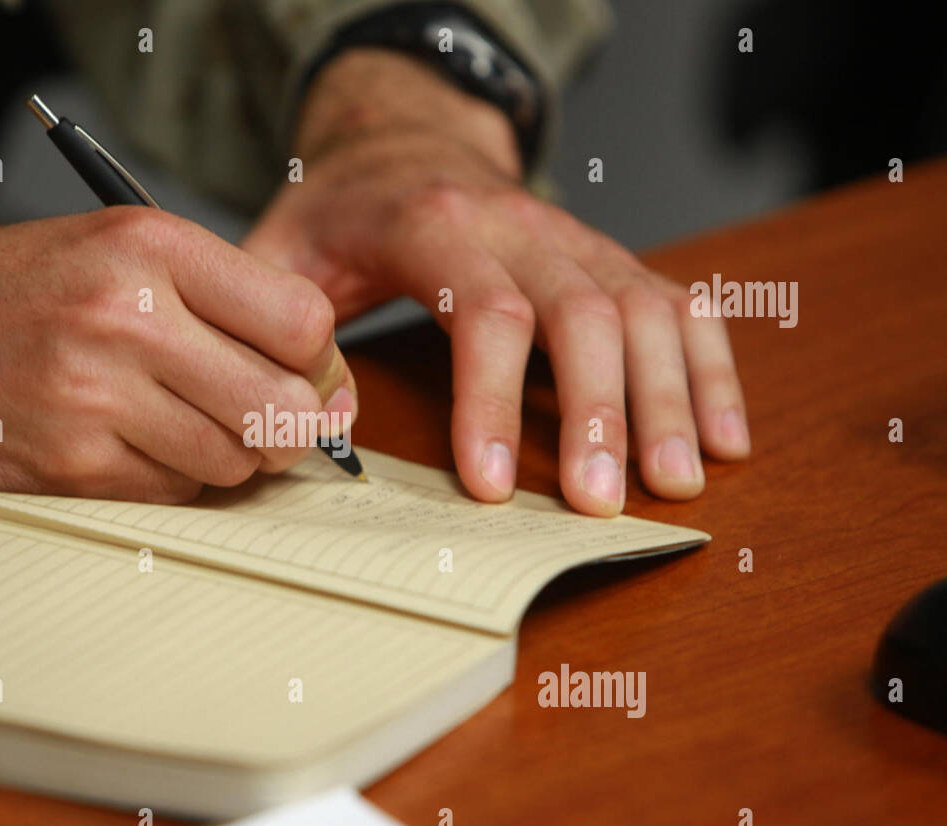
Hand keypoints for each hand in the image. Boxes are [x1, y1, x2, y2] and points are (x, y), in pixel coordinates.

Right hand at [0, 209, 356, 501]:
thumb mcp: (105, 250)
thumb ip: (215, 300)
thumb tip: (324, 380)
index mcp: (146, 246)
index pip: (302, 320)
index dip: (320, 362)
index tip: (307, 376)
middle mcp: (126, 316)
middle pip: (285, 406)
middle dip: (291, 426)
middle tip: (265, 422)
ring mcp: (95, 398)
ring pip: (235, 461)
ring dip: (223, 457)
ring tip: (168, 423)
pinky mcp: (68, 468)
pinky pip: (174, 495)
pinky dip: (167, 482)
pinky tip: (120, 448)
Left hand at [245, 50, 748, 514]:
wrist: (402, 138)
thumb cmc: (341, 210)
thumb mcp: (283, 251)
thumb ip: (282, 326)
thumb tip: (327, 422)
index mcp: (434, 222)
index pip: (483, 309)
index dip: (490, 398)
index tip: (487, 485)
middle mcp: (521, 224)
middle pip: (584, 312)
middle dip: (598, 411)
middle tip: (600, 502)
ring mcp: (577, 238)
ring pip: (647, 308)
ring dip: (668, 398)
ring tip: (676, 484)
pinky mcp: (611, 258)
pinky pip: (683, 305)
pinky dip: (712, 370)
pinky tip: (726, 438)